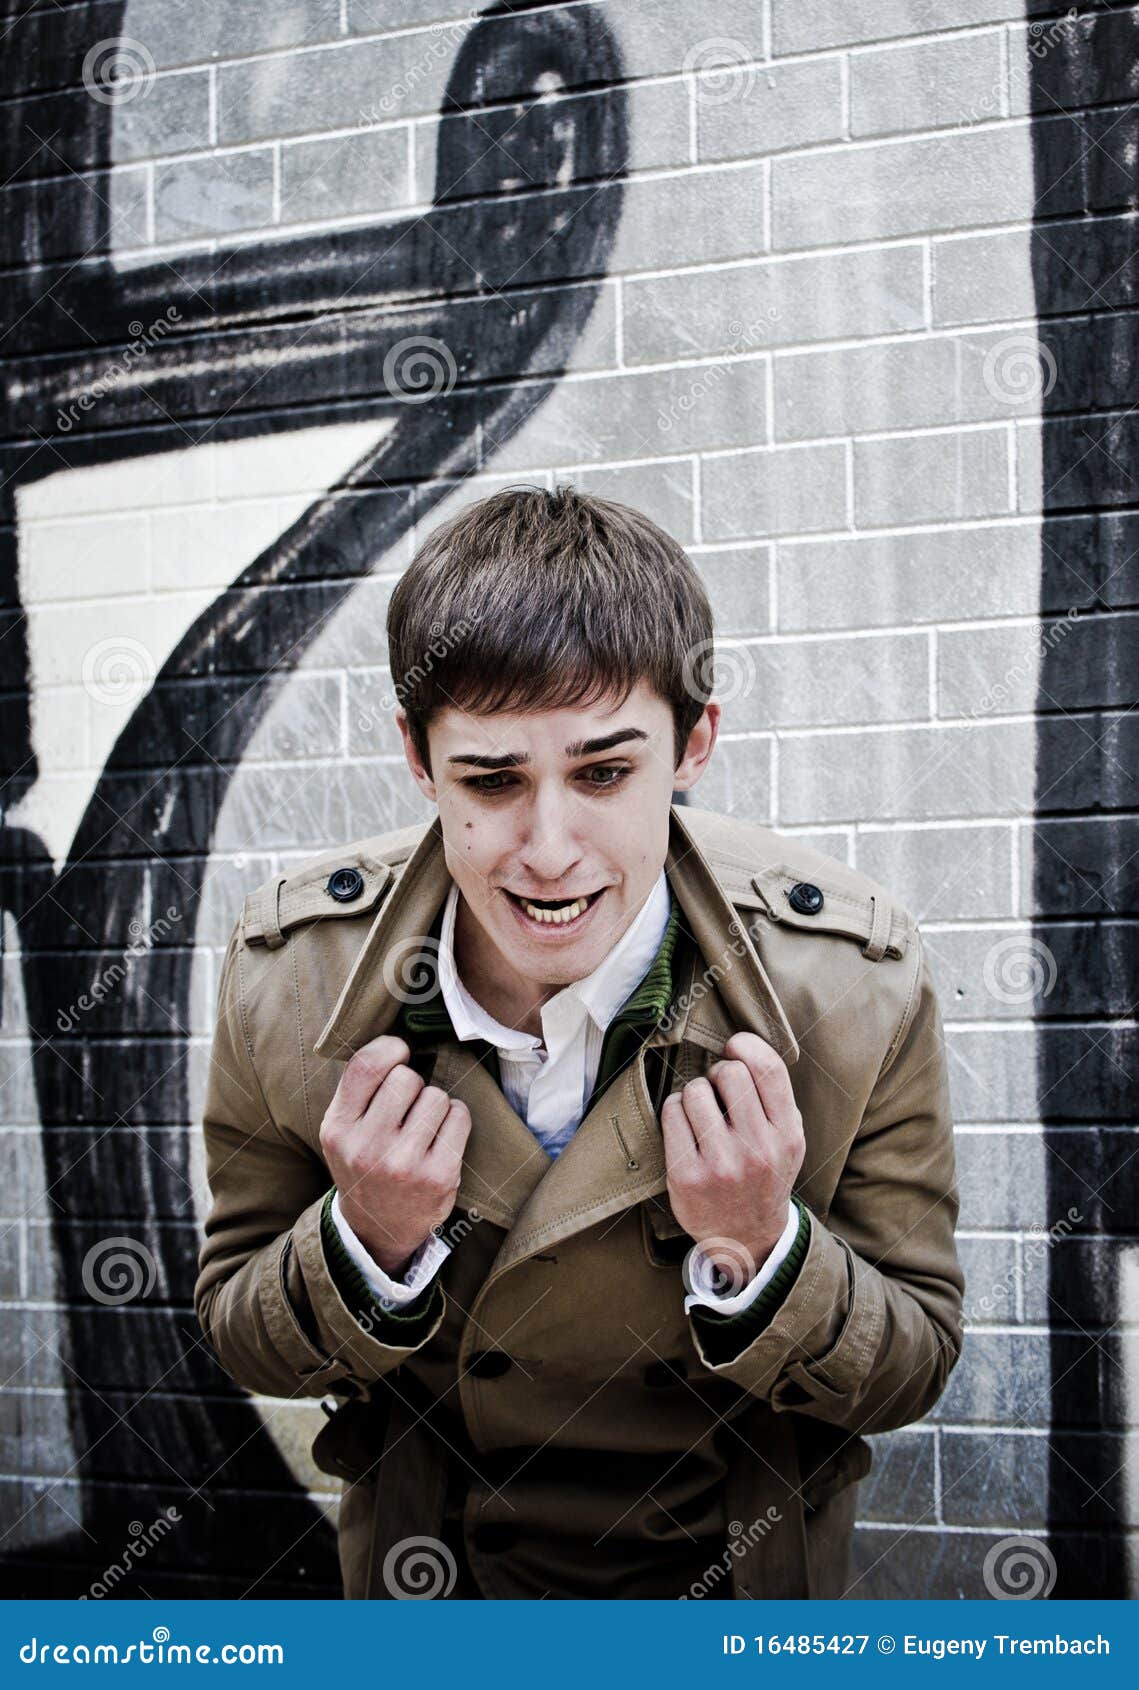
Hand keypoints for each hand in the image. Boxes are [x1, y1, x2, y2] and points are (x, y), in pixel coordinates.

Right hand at [318, 1034, 471, 1275]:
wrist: (377, 1229)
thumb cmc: (363, 1164)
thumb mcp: (342, 1130)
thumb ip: (359, 1090)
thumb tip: (398, 1039)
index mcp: (337, 1129)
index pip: (367, 1065)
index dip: (390, 1048)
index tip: (400, 1054)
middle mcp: (367, 1147)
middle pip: (406, 1077)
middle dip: (413, 1085)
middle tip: (407, 1109)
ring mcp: (403, 1164)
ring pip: (436, 1095)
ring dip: (436, 1105)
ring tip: (423, 1128)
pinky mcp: (438, 1176)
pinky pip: (459, 1117)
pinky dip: (455, 1120)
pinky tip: (441, 1139)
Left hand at [660, 1031, 804, 1287]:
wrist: (746, 1237)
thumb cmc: (764, 1175)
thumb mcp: (788, 1139)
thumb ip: (774, 1098)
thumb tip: (740, 1046)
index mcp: (787, 1135)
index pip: (768, 1069)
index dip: (745, 1045)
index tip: (733, 1048)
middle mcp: (757, 1149)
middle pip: (728, 1073)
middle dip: (718, 1073)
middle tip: (718, 1092)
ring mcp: (721, 1164)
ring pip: (695, 1090)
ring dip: (694, 1093)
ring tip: (701, 1113)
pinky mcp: (686, 1175)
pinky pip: (671, 1112)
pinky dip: (674, 1110)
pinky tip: (684, 1126)